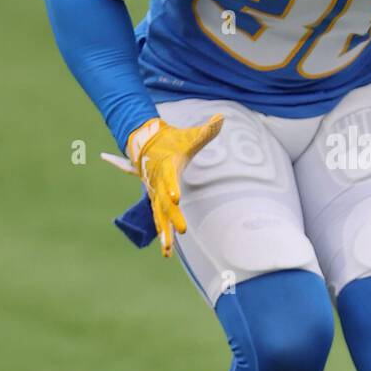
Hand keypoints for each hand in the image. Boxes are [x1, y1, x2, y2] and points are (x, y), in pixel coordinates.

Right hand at [114, 114, 222, 255]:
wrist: (148, 143)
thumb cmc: (173, 141)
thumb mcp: (190, 135)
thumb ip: (207, 130)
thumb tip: (222, 118)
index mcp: (167, 166)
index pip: (169, 178)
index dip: (171, 187)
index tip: (175, 198)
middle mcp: (159, 183)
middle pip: (164, 203)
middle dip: (172, 217)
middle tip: (181, 231)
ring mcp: (156, 193)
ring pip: (159, 216)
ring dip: (164, 233)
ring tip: (168, 250)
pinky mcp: (157, 201)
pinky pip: (159, 219)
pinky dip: (162, 234)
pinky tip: (167, 251)